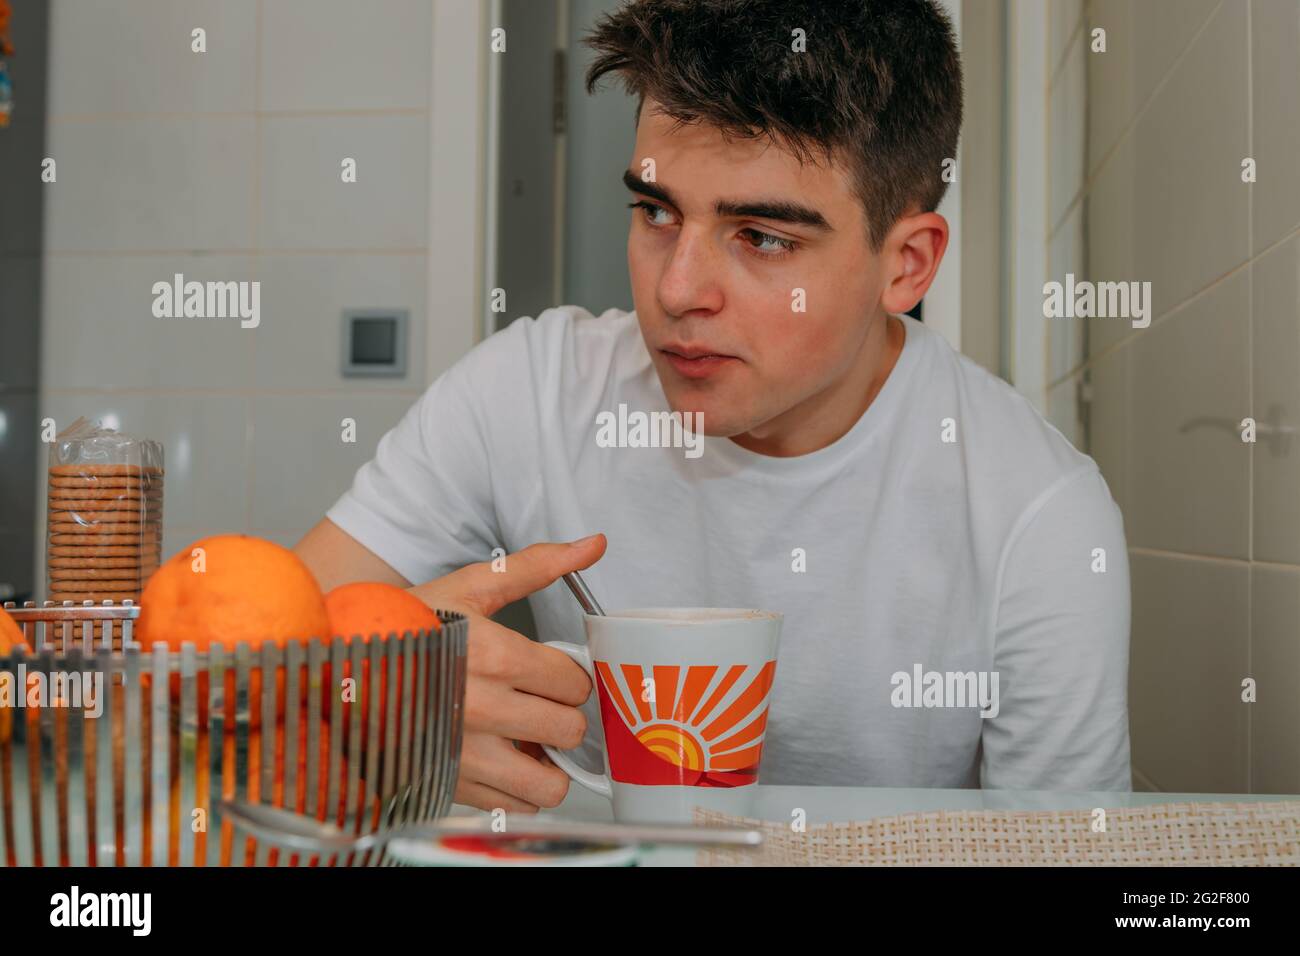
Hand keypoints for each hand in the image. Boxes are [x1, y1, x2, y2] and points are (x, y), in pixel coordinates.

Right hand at [407, 534, 605, 812]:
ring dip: (546, 762)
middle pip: (569, 730)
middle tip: (540, 703)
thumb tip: (593, 545)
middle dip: (561, 715)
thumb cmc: (402, 625)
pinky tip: (500, 760)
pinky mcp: (448, 785)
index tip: (550, 673)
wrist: (335, 663)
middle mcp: (482, 710)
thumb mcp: (470, 586)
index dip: (567, 676)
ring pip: (548, 783)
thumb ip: (536, 566)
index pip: (574, 683)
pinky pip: (511, 806)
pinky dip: (515, 789)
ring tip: (528, 739)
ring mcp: (464, 754)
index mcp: (495, 657)